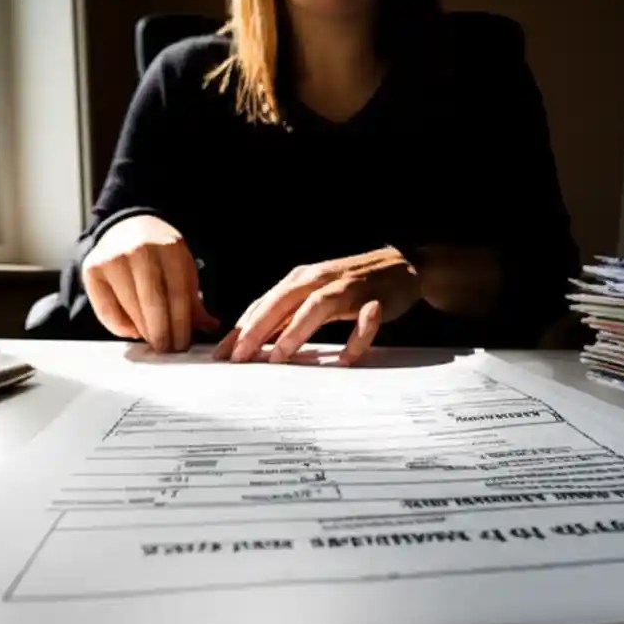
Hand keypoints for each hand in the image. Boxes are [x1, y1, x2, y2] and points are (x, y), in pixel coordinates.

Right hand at [81, 214, 219, 351]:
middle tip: (167, 349)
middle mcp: (139, 251)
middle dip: (162, 333)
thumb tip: (210, 326)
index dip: (182, 325)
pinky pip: (106, 310)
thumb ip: (193, 298)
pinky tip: (134, 331)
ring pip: (130, 309)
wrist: (128, 227)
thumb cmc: (159, 253)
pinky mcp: (93, 270)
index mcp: (169, 249)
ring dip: (144, 332)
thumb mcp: (182, 267)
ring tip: (154, 341)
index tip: (183, 344)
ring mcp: (113, 259)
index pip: (178, 295)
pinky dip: (121, 327)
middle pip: (153, 304)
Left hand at [214, 247, 421, 365]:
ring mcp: (348, 287)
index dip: (241, 329)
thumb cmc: (350, 285)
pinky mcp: (376, 298)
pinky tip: (346, 358)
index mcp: (300, 279)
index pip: (264, 304)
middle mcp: (319, 279)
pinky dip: (355, 339)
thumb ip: (287, 316)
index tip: (222, 355)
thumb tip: (252, 343)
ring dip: (296, 330)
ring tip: (279, 356)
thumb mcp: (313, 295)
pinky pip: (365, 320)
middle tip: (240, 357)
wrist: (401, 265)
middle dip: (258, 329)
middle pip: (282, 302)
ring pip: (316, 306)